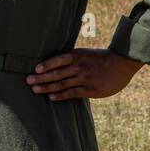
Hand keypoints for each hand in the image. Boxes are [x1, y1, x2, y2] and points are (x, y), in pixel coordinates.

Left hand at [26, 49, 143, 101]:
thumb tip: (52, 64)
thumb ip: (70, 59)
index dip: (46, 65)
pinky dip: (61, 95)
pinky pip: (73, 93)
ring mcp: (85, 79)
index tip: (35, 69)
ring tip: (34, 89)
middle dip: (41, 78)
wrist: (122, 63)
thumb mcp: (85, 53)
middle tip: (27, 81)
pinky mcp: (91, 89)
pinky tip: (51, 97)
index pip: (58, 60)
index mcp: (77, 56)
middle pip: (57, 73)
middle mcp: (79, 67)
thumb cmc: (99, 58)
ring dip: (47, 87)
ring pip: (63, 84)